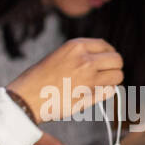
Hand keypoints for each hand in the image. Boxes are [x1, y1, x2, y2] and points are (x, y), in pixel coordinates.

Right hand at [9, 38, 123, 123]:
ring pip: (117, 76)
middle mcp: (85, 60)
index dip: (108, 54)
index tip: (106, 61)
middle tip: (106, 74)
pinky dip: (105, 93)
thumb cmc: (38, 79)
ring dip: (111, 81)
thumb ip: (79, 55)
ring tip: (99, 84)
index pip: (105, 46)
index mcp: (76, 46)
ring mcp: (89, 78)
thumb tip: (100, 60)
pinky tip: (94, 94)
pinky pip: (110, 92)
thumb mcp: (58, 55)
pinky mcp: (90, 96)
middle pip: (117, 60)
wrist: (26, 98)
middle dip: (114, 67)